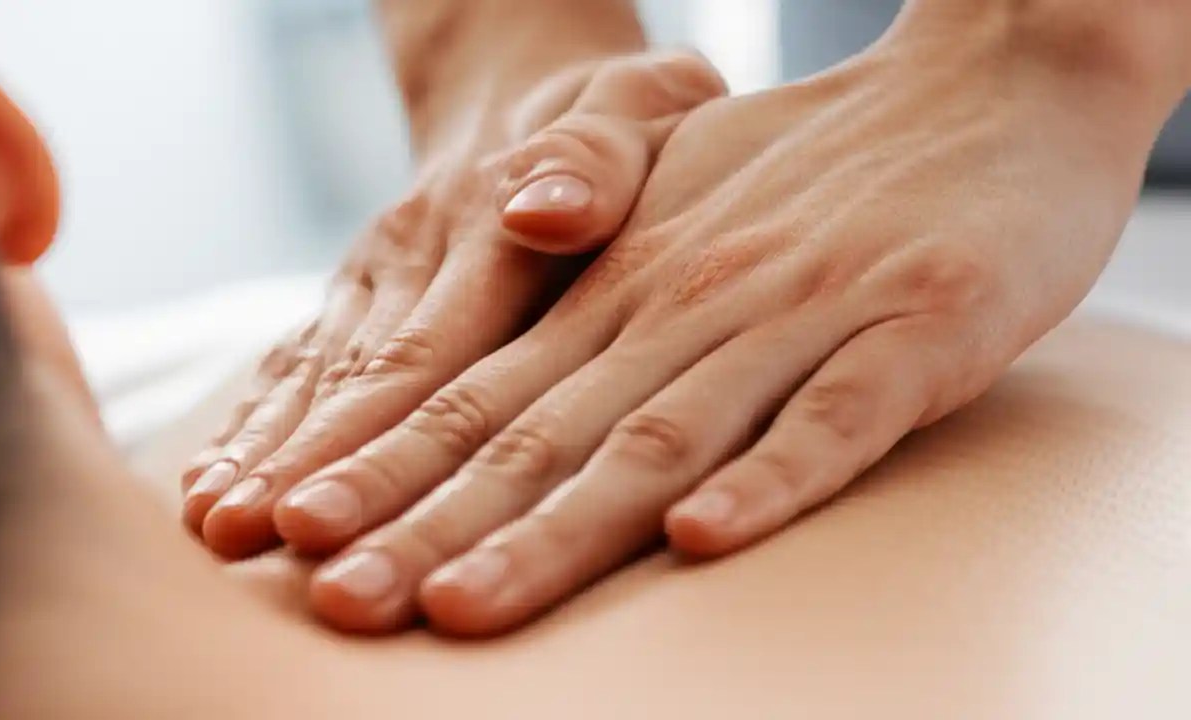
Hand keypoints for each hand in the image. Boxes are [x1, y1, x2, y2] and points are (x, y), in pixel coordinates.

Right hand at [181, 51, 726, 556]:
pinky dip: (257, 418)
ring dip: (267, 448)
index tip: (315, 512)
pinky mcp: (361, 285)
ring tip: (214, 523)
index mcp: (493, 223)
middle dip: (302, 464)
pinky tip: (215, 477)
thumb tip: (544, 212)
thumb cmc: (617, 117)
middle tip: (242, 537)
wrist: (532, 87)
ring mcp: (381, 269)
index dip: (372, 439)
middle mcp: (420, 248)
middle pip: (359, 374)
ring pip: (319, 369)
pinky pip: (302, 353)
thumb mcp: (636, 108)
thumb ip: (599, 159)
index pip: (429, 350)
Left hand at [279, 13, 1177, 633]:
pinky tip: (700, 544)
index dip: (385, 466)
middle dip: (427, 522)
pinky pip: (837, 417)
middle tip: (333, 598)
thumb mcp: (685, 178)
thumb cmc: (823, 156)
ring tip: (463, 605)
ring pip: (660, 437)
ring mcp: (805, 315)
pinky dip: (769, 481)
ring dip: (557, 529)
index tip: (293, 535)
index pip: (481, 389)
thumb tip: (507, 235)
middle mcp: (691, 300)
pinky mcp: (919, 330)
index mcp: (627, 279)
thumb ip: (594, 235)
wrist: (993, 87)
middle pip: (540, 430)